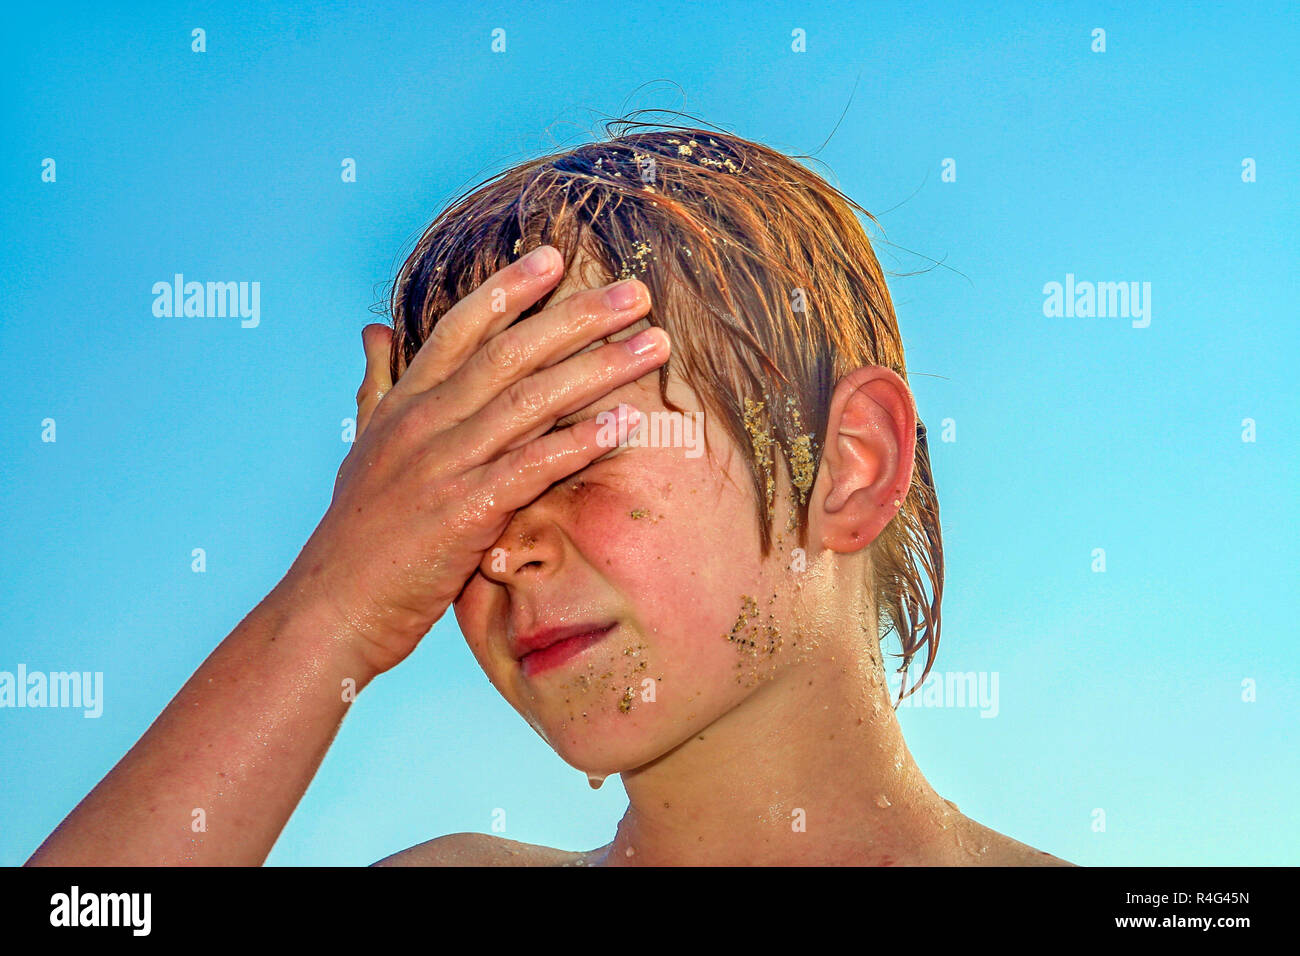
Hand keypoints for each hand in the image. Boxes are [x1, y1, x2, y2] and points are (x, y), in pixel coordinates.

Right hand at [279, 246, 668, 673]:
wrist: (332, 608)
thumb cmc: (357, 534)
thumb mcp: (361, 448)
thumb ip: (375, 386)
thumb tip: (372, 330)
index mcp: (404, 404)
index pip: (460, 328)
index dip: (508, 289)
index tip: (555, 256)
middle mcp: (425, 422)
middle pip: (512, 352)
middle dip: (578, 316)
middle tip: (636, 292)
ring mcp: (445, 464)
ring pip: (531, 400)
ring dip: (599, 367)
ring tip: (654, 345)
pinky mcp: (466, 512)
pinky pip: (533, 465)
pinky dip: (580, 441)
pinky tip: (625, 421)